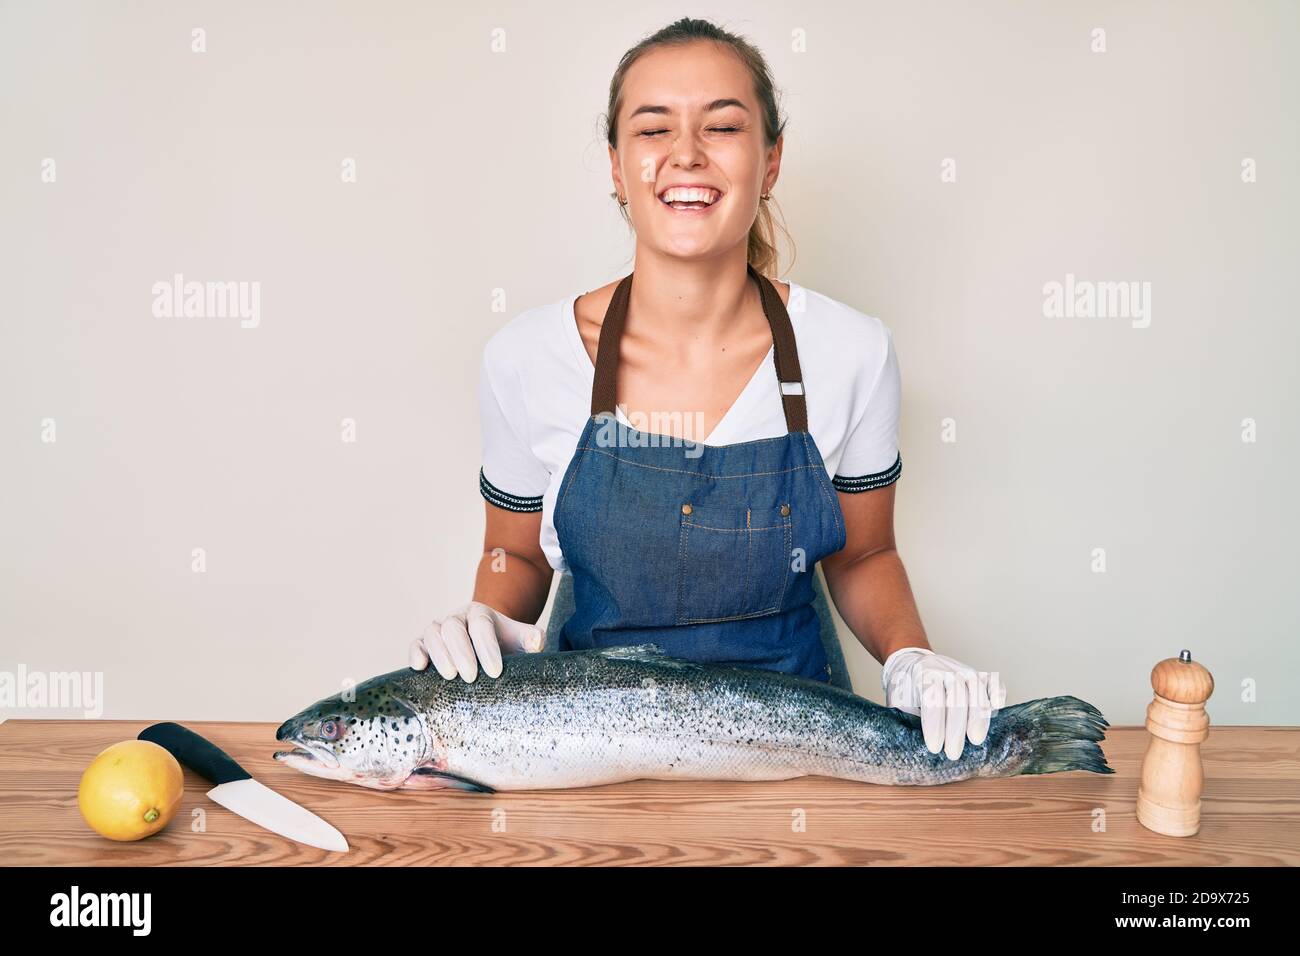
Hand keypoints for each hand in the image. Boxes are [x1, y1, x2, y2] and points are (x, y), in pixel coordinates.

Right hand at [408, 601, 545, 681]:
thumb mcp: (520, 639)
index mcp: (480, 614)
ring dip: (440, 655)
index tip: (495, 671)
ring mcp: (438, 630)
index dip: (487, 648)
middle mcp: (456, 619)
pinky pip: (416, 644)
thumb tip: (536, 642)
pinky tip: (420, 668)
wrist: (485, 647)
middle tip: (471, 677)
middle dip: (462, 652)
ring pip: (433, 634)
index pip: (482, 626)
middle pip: (453, 628)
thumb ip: (531, 638)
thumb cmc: (503, 645)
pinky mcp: (424, 644)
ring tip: (450, 676)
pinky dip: (416, 653)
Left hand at [881, 647, 1006, 760]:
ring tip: (975, 740)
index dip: (935, 725)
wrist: (910, 664)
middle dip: (956, 728)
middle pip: (957, 695)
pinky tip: (995, 709)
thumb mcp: (897, 703)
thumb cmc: (904, 690)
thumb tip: (917, 749)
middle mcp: (944, 668)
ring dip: (978, 716)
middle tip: (953, 753)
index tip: (935, 748)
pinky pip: (992, 681)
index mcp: (921, 675)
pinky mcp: (977, 674)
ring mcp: (963, 669)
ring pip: (976, 688)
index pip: (932, 699)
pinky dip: (997, 693)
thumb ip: (907, 719)